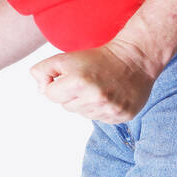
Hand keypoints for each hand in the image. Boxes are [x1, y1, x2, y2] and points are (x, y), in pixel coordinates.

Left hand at [29, 39, 155, 121]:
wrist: (135, 59)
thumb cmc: (100, 58)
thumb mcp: (66, 57)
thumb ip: (43, 70)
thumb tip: (40, 90)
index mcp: (79, 82)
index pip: (50, 95)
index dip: (57, 85)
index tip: (69, 76)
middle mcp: (95, 98)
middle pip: (66, 106)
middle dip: (72, 94)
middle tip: (86, 80)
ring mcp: (110, 109)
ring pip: (83, 113)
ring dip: (87, 102)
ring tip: (98, 87)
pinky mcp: (121, 116)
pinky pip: (100, 118)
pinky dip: (102, 108)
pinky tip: (109, 95)